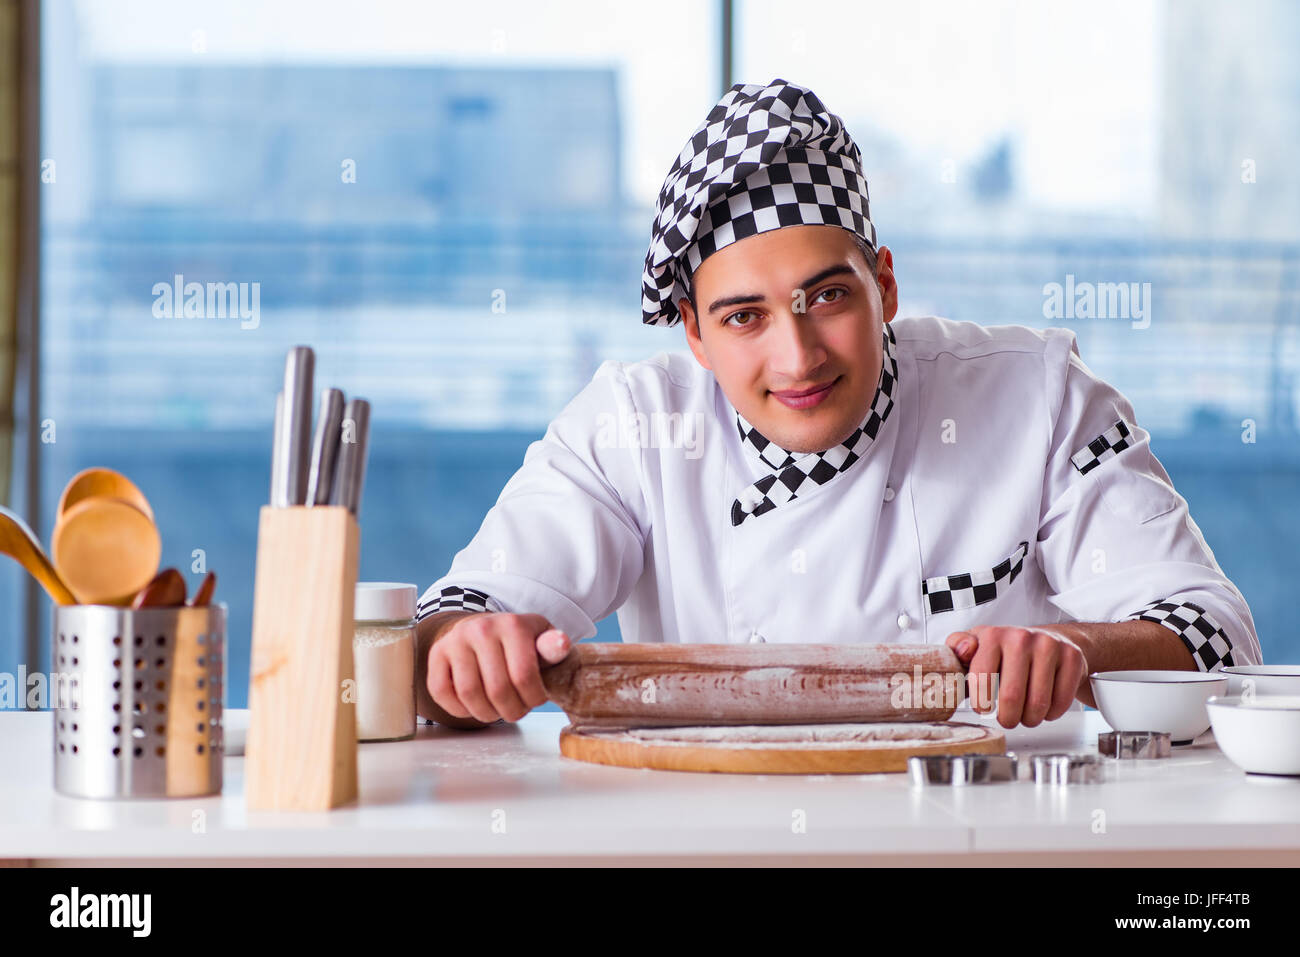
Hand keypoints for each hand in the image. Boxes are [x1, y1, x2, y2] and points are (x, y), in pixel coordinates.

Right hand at [426, 613, 570, 723]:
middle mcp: (481, 628)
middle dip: (512, 711)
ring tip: (498, 711)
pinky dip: (459, 709)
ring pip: (469, 694)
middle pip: (497, 689)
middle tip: (517, 711)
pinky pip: (441, 692)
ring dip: (486, 714)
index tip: (536, 700)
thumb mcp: (543, 641)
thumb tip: (560, 644)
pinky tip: (475, 706)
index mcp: (513, 625)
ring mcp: (456, 640)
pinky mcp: (436, 654)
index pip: (524, 676)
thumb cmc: (519, 642)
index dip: (533, 699)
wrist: (484, 629)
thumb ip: (554, 648)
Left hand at [944, 626, 1087, 727]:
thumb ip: (958, 649)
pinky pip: (1061, 702)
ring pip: (1038, 704)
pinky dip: (1051, 713)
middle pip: (1011, 696)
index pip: (982, 678)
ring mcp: (1049, 646)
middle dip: (1007, 717)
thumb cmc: (1009, 649)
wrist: (1051, 638)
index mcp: (993, 636)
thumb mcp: (977, 645)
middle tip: (1007, 719)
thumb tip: (960, 652)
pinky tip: (1044, 707)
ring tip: (1025, 714)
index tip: (984, 708)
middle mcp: (1021, 638)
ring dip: (1030, 719)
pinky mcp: (1072, 658)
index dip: (981, 702)